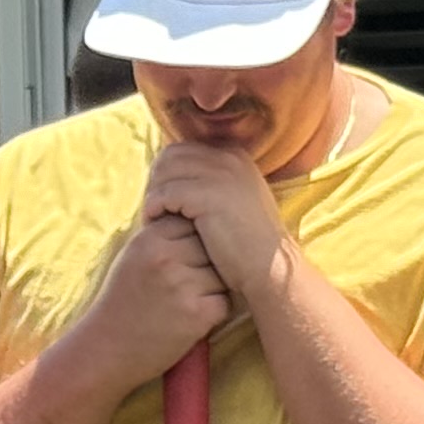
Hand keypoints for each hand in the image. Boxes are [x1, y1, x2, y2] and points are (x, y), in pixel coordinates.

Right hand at [72, 195, 235, 399]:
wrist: (105, 350)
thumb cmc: (121, 303)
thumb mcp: (132, 256)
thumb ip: (160, 235)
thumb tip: (196, 218)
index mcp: (149, 239)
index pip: (193, 223)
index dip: (195, 241)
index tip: (186, 260)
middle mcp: (165, 258)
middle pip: (211, 247)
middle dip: (208, 264)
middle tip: (193, 283)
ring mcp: (182, 285)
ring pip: (222, 274)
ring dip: (215, 288)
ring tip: (192, 301)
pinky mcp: (196, 314)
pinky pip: (225, 303)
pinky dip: (215, 312)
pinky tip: (194, 319)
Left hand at [138, 139, 287, 295]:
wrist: (270, 272)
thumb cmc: (246, 249)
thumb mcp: (231, 207)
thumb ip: (207, 188)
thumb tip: (168, 182)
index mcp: (234, 156)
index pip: (182, 151)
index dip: (165, 175)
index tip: (161, 202)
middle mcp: (229, 157)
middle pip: (169, 157)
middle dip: (155, 182)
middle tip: (152, 211)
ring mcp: (220, 173)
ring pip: (164, 172)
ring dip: (152, 195)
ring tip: (153, 220)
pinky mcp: (208, 194)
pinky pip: (164, 193)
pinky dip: (155, 209)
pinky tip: (156, 226)